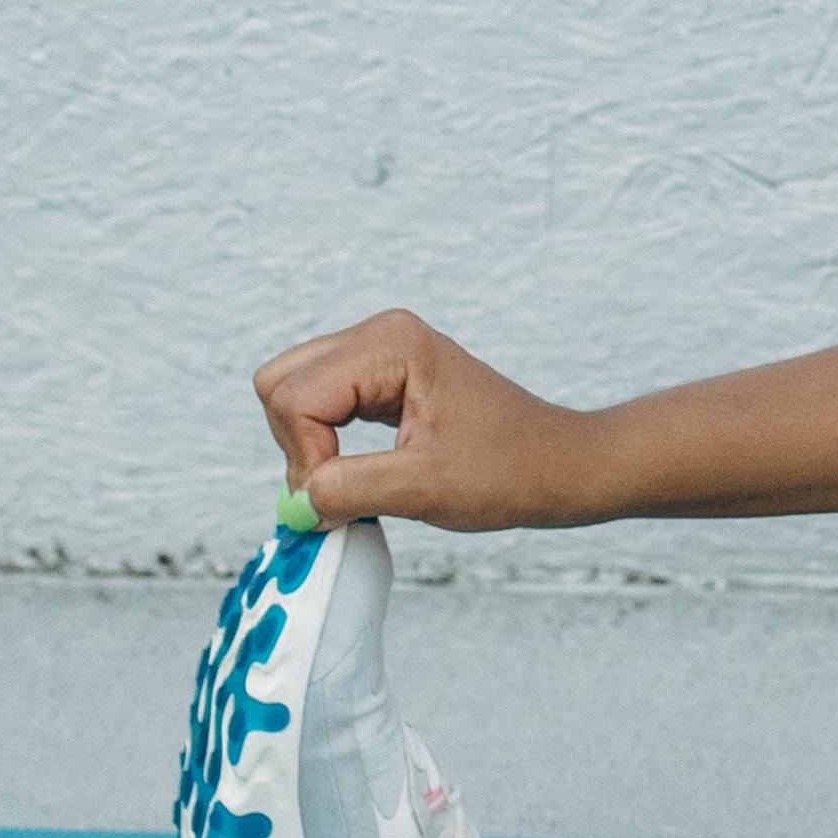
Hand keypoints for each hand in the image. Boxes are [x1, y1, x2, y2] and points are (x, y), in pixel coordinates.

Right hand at [252, 309, 596, 534]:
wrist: (557, 465)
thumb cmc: (509, 470)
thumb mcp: (424, 488)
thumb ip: (349, 490)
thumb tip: (295, 504)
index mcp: (391, 344)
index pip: (295, 398)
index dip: (306, 458)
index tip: (339, 499)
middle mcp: (379, 334)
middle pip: (280, 384)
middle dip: (296, 445)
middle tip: (338, 490)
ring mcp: (379, 350)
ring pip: (290, 392)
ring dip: (307, 445)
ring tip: (352, 482)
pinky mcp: (381, 375)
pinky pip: (318, 402)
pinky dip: (322, 441)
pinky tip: (356, 470)